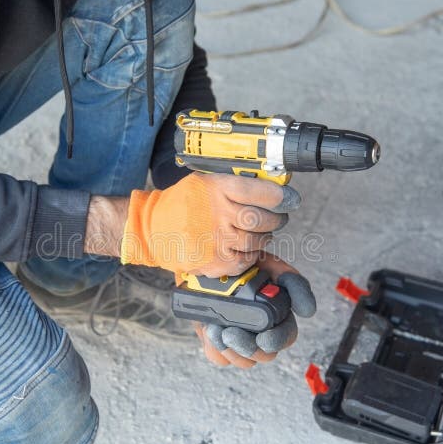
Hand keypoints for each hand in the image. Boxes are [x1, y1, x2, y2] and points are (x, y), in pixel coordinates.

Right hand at [119, 173, 300, 276]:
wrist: (154, 228)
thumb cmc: (183, 203)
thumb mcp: (205, 181)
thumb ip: (234, 184)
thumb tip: (271, 188)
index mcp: (217, 189)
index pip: (261, 192)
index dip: (280, 196)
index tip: (288, 198)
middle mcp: (219, 214)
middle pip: (263, 218)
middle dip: (276, 218)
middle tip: (278, 216)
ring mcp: (218, 240)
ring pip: (258, 240)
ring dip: (265, 236)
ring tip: (261, 232)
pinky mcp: (216, 262)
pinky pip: (246, 260)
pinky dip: (251, 254)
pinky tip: (245, 247)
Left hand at [194, 252, 315, 367]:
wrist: (206, 264)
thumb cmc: (241, 265)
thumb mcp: (270, 265)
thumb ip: (293, 282)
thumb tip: (308, 311)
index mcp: (278, 315)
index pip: (286, 336)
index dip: (277, 340)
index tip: (264, 338)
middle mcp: (261, 331)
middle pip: (264, 355)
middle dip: (248, 348)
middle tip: (230, 333)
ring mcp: (240, 339)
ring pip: (243, 360)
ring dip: (229, 349)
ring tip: (215, 329)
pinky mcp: (218, 343)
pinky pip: (219, 358)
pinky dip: (214, 348)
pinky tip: (209, 330)